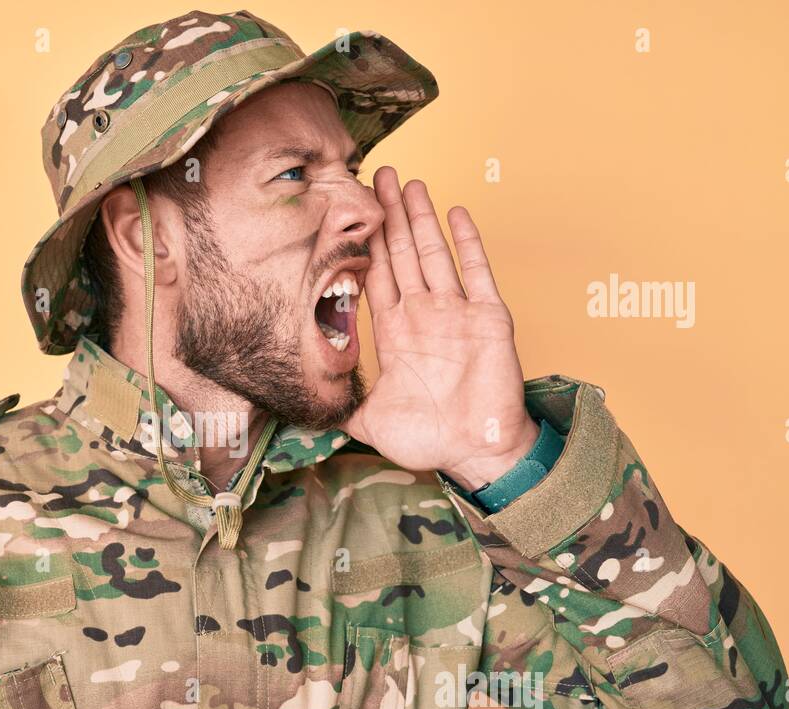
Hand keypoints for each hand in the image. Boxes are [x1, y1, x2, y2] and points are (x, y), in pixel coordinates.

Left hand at [343, 169, 537, 490]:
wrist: (477, 452)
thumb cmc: (429, 440)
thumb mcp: (370, 423)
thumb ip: (340, 408)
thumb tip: (301, 408)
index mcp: (396, 333)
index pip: (375, 277)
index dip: (363, 245)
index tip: (348, 214)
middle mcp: (423, 315)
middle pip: (401, 254)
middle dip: (388, 216)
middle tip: (376, 175)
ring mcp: (456, 312)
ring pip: (433, 253)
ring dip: (420, 218)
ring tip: (408, 182)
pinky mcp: (488, 317)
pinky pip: (477, 271)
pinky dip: (467, 241)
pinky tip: (454, 212)